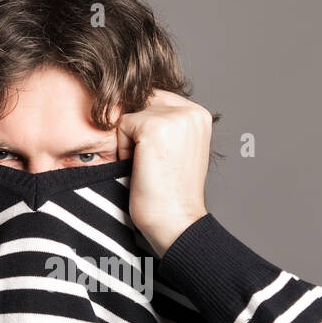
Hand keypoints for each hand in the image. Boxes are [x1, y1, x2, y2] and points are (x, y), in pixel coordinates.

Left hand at [117, 89, 211, 257]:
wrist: (176, 222)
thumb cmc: (171, 193)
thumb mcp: (177, 149)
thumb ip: (166, 123)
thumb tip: (131, 102)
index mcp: (200, 115)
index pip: (156, 100)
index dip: (145, 128)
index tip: (157, 158)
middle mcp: (192, 110)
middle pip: (142, 103)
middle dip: (137, 132)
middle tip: (152, 165)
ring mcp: (175, 116)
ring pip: (131, 114)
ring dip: (130, 141)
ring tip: (148, 167)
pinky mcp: (154, 125)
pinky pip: (121, 125)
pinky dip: (123, 149)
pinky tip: (140, 168)